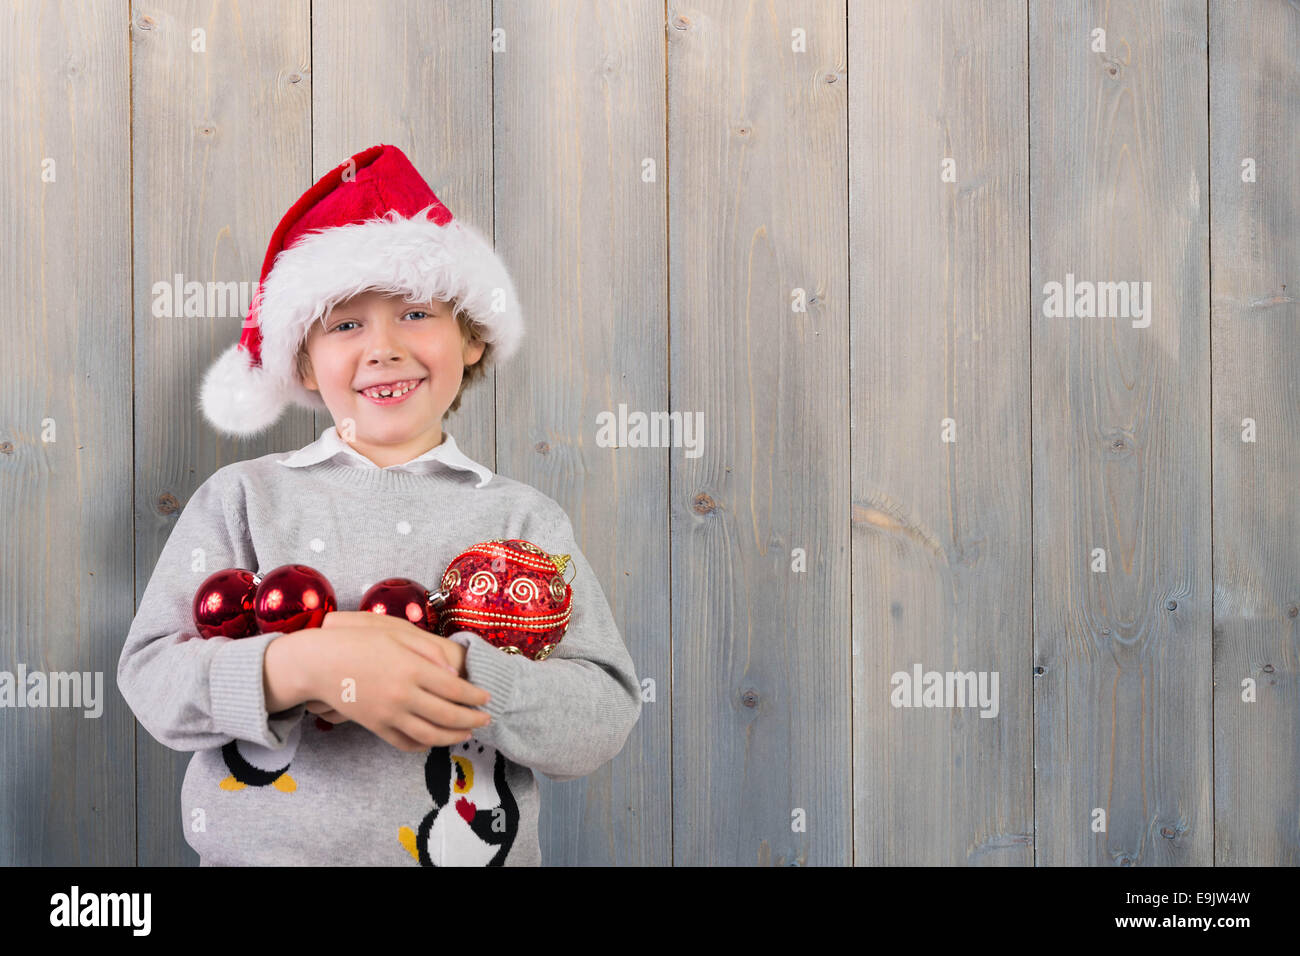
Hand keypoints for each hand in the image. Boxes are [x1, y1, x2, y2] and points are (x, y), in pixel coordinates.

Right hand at [303, 611, 491, 752]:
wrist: (318, 663)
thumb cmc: (358, 642)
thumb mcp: (397, 634)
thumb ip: (429, 652)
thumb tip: (453, 672)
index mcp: (412, 669)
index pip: (455, 689)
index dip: (475, 696)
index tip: (487, 698)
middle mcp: (403, 695)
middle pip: (448, 715)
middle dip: (471, 719)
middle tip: (485, 719)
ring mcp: (388, 714)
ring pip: (429, 735)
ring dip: (453, 737)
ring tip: (467, 734)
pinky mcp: (375, 727)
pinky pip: (404, 743)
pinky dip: (423, 745)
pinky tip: (434, 741)